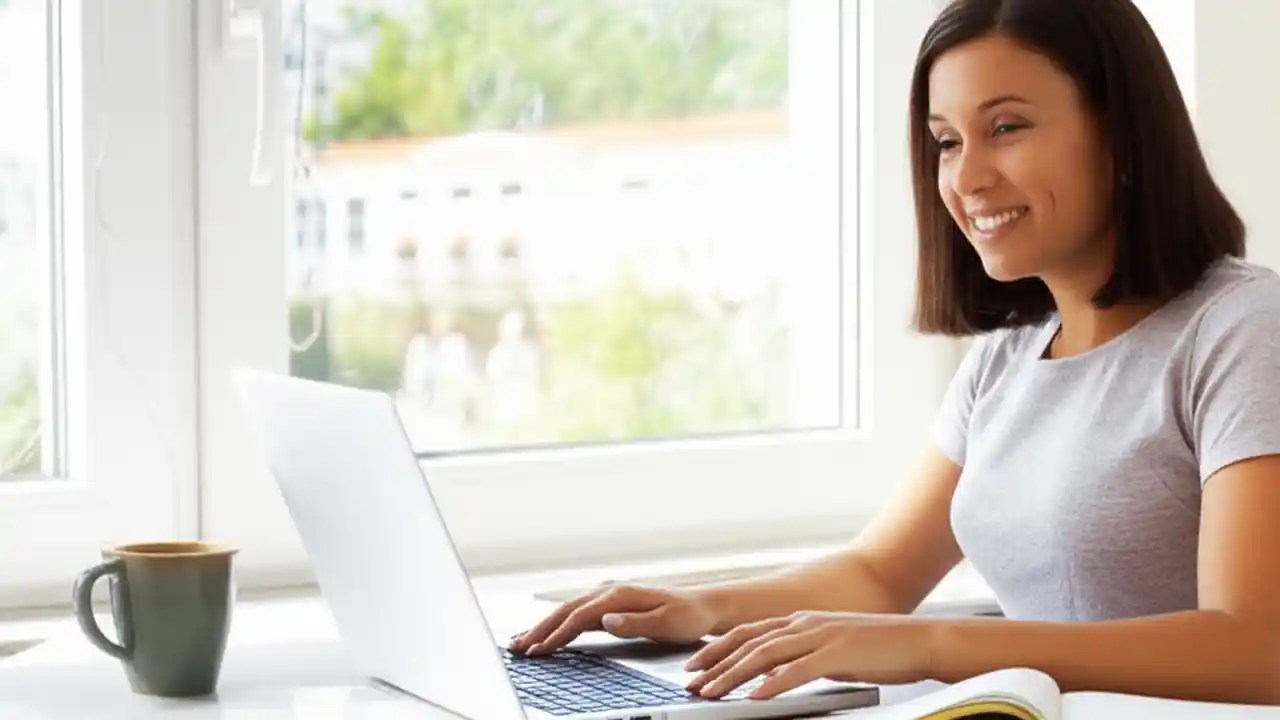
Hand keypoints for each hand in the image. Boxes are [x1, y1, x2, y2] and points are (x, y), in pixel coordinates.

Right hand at [509, 584, 719, 655]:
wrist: (703, 606)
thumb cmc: (688, 616)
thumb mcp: (666, 622)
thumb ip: (634, 623)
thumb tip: (604, 621)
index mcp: (619, 595)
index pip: (579, 615)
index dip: (557, 633)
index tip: (539, 649)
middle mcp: (610, 592)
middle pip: (565, 610)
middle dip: (539, 628)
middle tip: (517, 647)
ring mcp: (608, 598)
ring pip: (568, 611)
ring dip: (544, 626)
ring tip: (521, 641)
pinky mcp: (610, 606)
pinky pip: (578, 616)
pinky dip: (559, 625)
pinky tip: (548, 634)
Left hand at [683, 611, 936, 698]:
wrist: (921, 640)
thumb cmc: (880, 650)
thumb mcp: (831, 652)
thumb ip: (801, 658)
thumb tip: (772, 675)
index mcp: (802, 621)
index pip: (749, 632)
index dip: (718, 648)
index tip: (695, 665)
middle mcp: (805, 623)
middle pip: (748, 640)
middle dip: (714, 662)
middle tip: (690, 681)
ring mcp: (820, 636)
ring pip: (764, 654)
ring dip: (732, 674)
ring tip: (711, 693)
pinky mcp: (837, 654)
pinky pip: (796, 670)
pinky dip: (771, 684)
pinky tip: (754, 697)